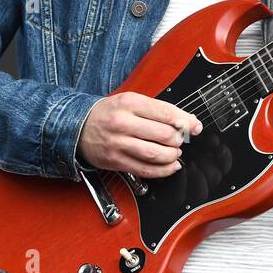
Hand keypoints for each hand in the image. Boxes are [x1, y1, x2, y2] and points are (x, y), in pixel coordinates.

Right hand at [78, 92, 201, 176]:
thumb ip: (160, 111)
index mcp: (129, 103)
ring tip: (174, 152)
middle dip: (178, 139)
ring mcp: (118, 143)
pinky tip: (170, 166)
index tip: (194, 127)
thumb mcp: (132, 102)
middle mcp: (123, 123)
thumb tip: (190, 122)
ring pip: (155, 154)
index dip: (185, 122)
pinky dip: (163, 170)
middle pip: (163, 134)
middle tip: (179, 140)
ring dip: (172, 156)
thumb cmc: (109, 113)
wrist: (78, 126)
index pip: (166, 113)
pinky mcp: (115, 161)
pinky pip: (145, 170)